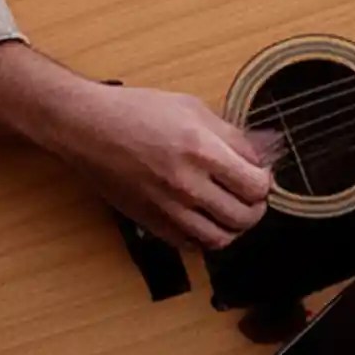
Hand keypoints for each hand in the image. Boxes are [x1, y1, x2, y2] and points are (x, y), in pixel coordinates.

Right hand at [41, 83, 274, 249]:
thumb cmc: (138, 111)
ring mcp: (168, 209)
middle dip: (255, 207)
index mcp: (202, 151)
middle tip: (251, 195)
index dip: (265, 183)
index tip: (260, 175)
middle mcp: (187, 185)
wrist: (89, 128)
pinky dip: (205, 238)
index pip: (256, 186)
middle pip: (244, 217)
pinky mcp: (150, 222)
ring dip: (233, 227)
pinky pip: (191, 245)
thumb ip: (231, 136)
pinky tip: (205, 219)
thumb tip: (259, 158)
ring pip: (220, 239)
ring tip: (231, 210)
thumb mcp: (194, 109)